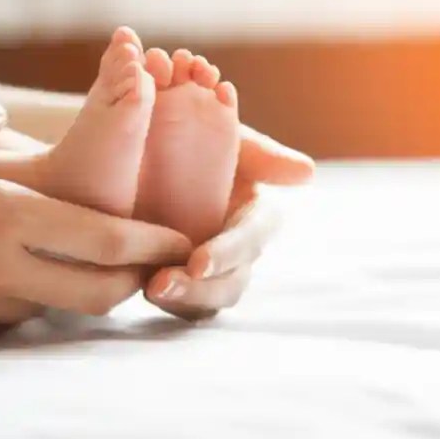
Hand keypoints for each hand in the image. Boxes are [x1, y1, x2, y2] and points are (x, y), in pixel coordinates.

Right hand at [0, 116, 313, 321]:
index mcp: (1, 215)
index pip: (104, 239)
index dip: (153, 243)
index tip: (185, 238)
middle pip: (99, 291)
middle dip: (138, 280)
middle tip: (159, 262)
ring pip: (61, 305)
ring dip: (89, 288)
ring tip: (106, 261)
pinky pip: (17, 313)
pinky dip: (40, 295)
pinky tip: (32, 268)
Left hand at [140, 127, 311, 318]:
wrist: (131, 150)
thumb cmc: (181, 132)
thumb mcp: (218, 135)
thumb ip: (259, 152)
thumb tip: (308, 172)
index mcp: (253, 207)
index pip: (256, 233)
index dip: (231, 250)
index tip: (198, 262)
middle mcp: (238, 242)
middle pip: (236, 277)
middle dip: (204, 286)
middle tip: (161, 284)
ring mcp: (213, 266)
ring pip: (213, 298)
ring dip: (186, 298)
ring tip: (148, 288)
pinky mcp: (186, 282)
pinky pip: (187, 306)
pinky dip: (171, 304)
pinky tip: (140, 289)